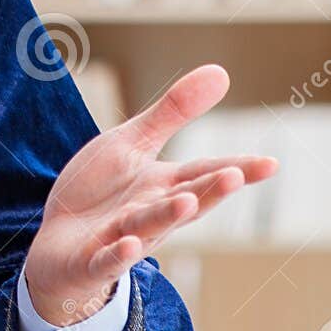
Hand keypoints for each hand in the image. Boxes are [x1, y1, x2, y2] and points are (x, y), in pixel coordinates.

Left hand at [22, 63, 276, 324]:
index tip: (271, 164)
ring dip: (167, 216)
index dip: (236, 169)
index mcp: (163, 185)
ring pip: (148, 227)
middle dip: (208, 190)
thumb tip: (222, 72)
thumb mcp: (132, 143)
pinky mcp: (92, 259)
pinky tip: (129, 245)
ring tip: (187, 201)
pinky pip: (106, 258)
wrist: (59, 238)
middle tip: (235, 176)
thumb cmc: (100, 190)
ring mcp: (122, 238)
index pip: (203, 174)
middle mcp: (150, 213)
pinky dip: (118, 254)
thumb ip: (173, 113)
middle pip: (184, 201)